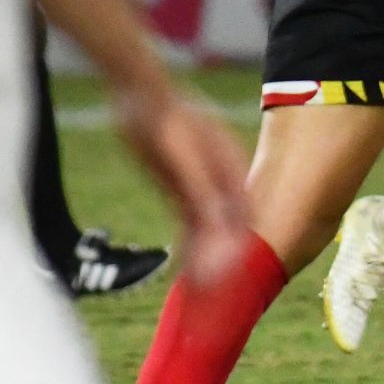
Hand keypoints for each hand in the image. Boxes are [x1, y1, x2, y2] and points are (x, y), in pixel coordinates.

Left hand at [113, 85, 252, 287]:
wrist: (138, 92)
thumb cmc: (163, 117)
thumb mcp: (182, 154)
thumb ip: (200, 189)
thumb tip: (220, 228)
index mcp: (231, 165)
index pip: (245, 214)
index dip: (242, 246)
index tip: (238, 276)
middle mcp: (221, 177)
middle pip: (229, 224)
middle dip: (226, 257)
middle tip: (217, 291)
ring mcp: (200, 182)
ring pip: (208, 227)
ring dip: (208, 255)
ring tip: (202, 288)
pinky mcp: (179, 186)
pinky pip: (189, 222)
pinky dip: (191, 245)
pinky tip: (186, 268)